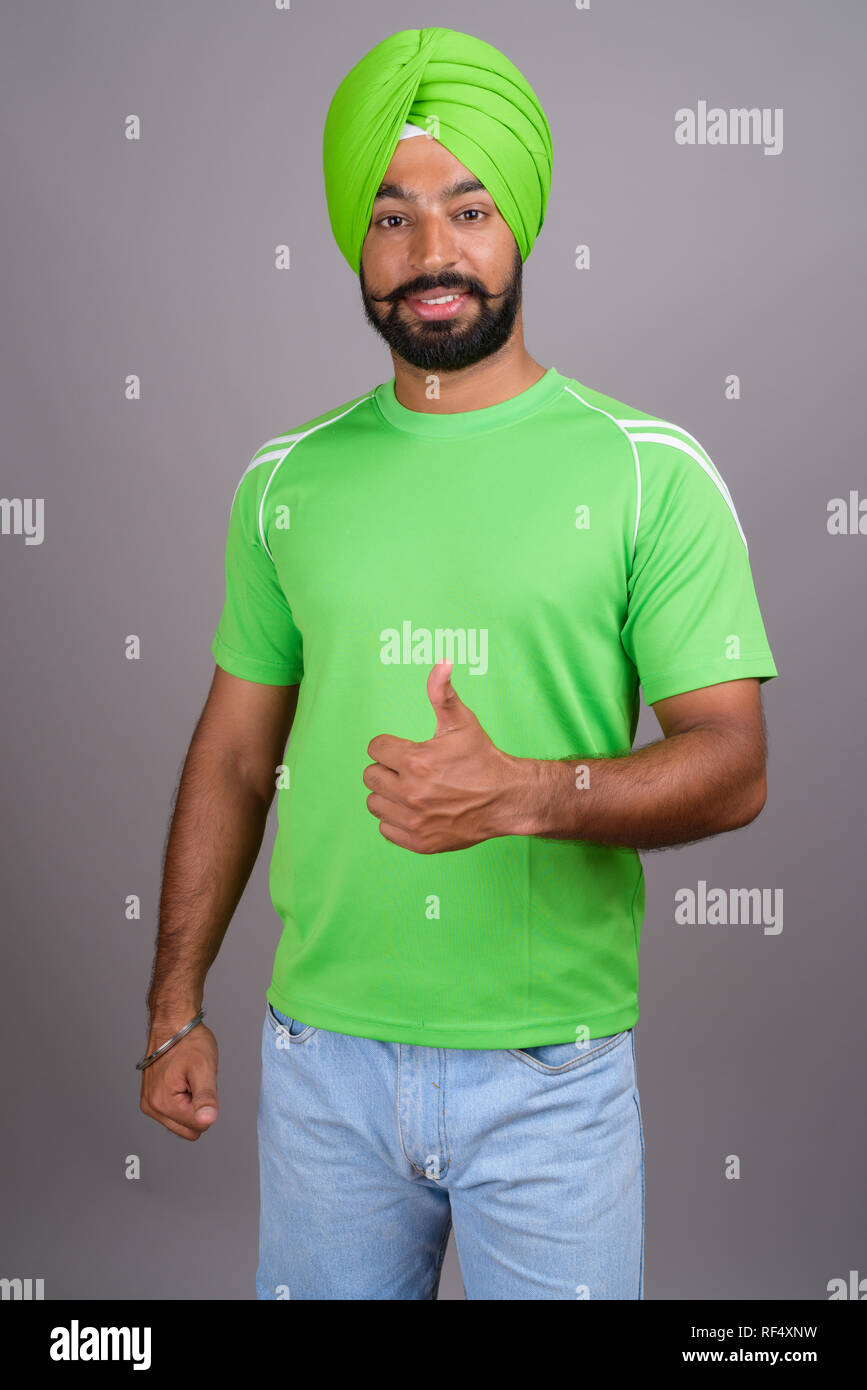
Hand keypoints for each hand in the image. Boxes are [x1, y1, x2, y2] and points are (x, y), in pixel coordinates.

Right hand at [139, 1018, 218, 1141]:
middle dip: (197, 1107)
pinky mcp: (151, 1099)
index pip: (199, 1126)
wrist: (173, 1024)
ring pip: (182, 1122)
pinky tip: (181, 1080)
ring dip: (190, 1103)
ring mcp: (149, 1103)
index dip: (206, 1103)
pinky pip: (175, 1113)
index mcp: (163, 1104)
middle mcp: (152, 1107)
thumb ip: (206, 1098)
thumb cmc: (189, 1041)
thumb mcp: (204, 1068)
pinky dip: (182, 1099)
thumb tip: (207, 1120)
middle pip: (189, 1129)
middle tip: (194, 1081)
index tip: (198, 1082)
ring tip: (187, 1079)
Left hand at [363, 660, 519, 852]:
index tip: (409, 751)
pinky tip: (416, 810)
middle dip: (388, 770)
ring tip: (412, 789)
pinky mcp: (418, 842)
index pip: (375, 748)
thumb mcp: (462, 722)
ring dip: (388, 795)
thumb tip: (441, 661)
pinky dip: (396, 820)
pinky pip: (385, 828)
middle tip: (412, 770)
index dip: (391, 747)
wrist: (507, 799)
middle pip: (370, 776)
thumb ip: (442, 692)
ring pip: (374, 803)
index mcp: (416, 761)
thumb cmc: (482, 758)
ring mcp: (413, 820)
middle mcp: (411, 793)